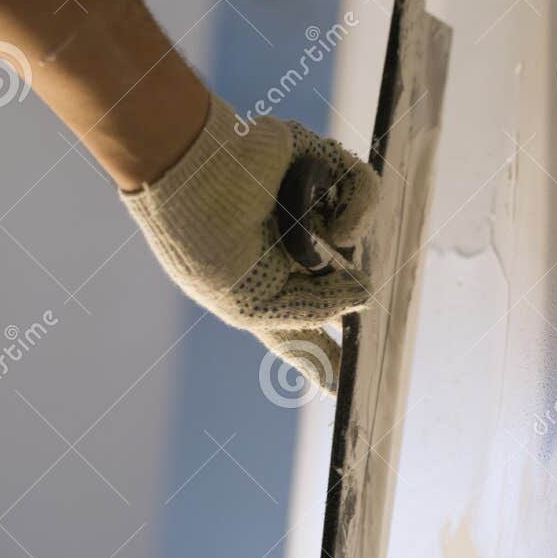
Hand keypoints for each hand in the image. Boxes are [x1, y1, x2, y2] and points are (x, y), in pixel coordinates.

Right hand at [122, 95, 378, 389]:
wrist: (191, 168)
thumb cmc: (205, 242)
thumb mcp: (251, 305)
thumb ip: (312, 311)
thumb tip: (365, 293)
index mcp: (263, 295)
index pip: (302, 338)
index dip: (325, 364)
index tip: (343, 389)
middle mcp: (290, 255)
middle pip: (342, 282)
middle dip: (350, 291)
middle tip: (356, 296)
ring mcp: (308, 211)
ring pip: (356, 238)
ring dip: (340, 246)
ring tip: (302, 238)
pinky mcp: (322, 169)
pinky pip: (364, 191)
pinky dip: (360, 209)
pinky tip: (340, 229)